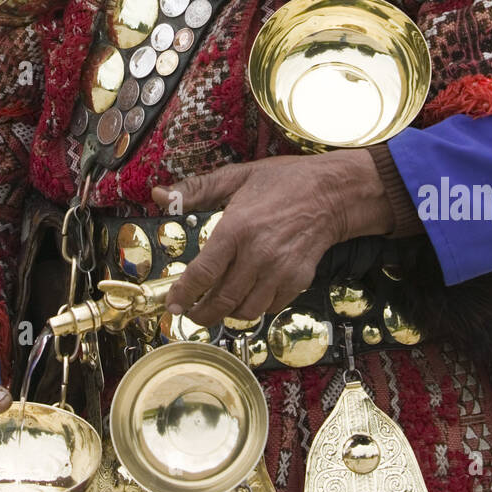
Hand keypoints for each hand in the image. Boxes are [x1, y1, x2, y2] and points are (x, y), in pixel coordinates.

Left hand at [151, 150, 392, 327]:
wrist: (331, 193)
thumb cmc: (284, 182)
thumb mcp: (237, 177)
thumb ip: (197, 189)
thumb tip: (160, 195)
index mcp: (237, 229)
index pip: (202, 274)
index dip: (183, 295)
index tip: (173, 305)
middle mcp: (257, 254)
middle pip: (221, 301)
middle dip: (201, 314)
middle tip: (192, 314)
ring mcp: (280, 271)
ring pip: (246, 311)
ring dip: (228, 313)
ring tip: (220, 305)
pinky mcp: (298, 280)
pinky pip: (270, 307)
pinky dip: (256, 307)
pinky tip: (249, 294)